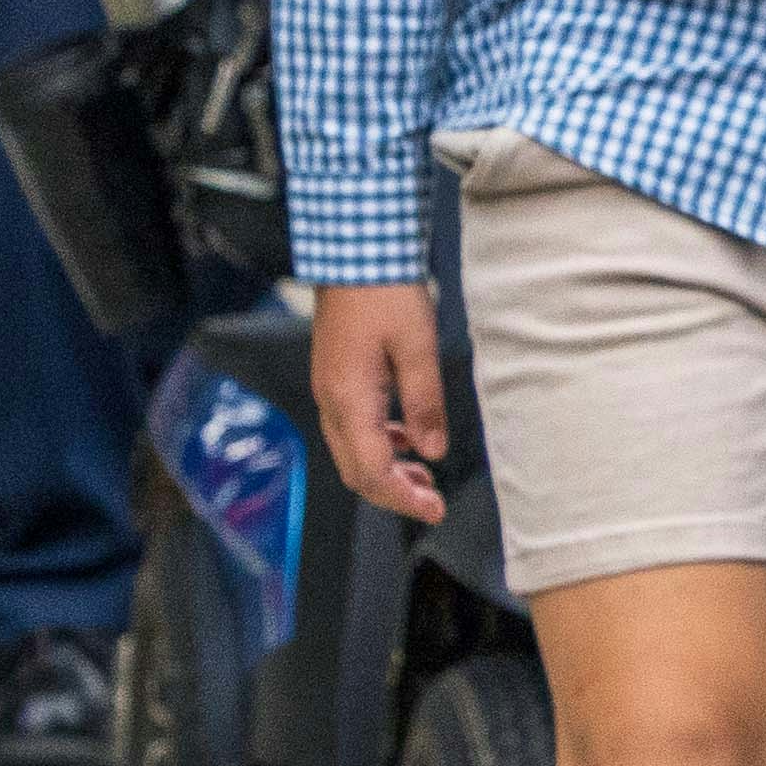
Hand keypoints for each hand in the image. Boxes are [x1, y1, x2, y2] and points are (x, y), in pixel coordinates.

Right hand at [308, 281, 450, 521]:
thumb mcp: (418, 346)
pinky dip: (380, 443)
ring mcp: (330, 391)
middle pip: (356, 469)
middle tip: (433, 501)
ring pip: (353, 451)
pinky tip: (407, 440)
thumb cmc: (386, 294)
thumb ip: (425, 403)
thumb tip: (432, 451)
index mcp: (348, 399)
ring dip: (386, 470)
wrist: (354, 256)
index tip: (435, 510)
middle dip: (393, 492)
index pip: (371, 470)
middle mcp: (331, 401)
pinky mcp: (337, 379)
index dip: (402, 497)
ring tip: (425, 476)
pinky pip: (354, 427)